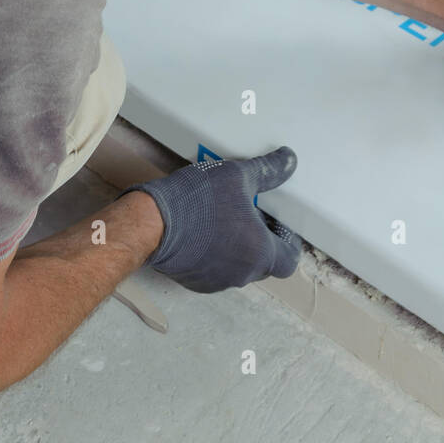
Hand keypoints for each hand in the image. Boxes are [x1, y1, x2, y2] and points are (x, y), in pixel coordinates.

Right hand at [118, 146, 300, 293]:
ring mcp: (217, 281)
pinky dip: (215, 255)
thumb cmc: (198, 202)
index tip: (277, 223)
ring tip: (224, 218)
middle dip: (260, 239)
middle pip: (264, 262)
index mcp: (260, 254)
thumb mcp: (238, 176)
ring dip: (237, 247)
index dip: (288, 241)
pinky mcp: (195, 281)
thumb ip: (268, 170)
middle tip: (249, 213)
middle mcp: (242, 274)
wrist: (153, 223)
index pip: (289, 260)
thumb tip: (288, 160)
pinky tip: (204, 231)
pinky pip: (214, 270)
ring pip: (238, 267)